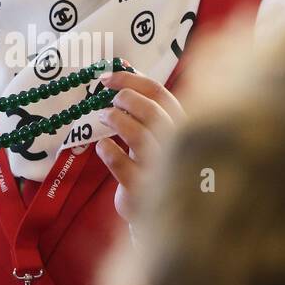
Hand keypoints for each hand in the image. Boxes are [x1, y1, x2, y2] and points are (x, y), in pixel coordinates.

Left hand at [93, 68, 185, 229]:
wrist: (162, 215)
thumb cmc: (156, 166)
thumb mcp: (156, 135)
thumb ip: (145, 109)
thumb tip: (120, 69)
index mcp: (182, 126)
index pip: (161, 94)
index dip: (131, 80)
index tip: (107, 77)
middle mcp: (177, 146)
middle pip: (153, 111)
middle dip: (125, 99)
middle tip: (109, 100)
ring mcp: (161, 169)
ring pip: (139, 136)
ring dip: (115, 120)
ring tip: (103, 117)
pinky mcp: (143, 190)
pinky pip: (121, 165)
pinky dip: (107, 151)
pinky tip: (101, 146)